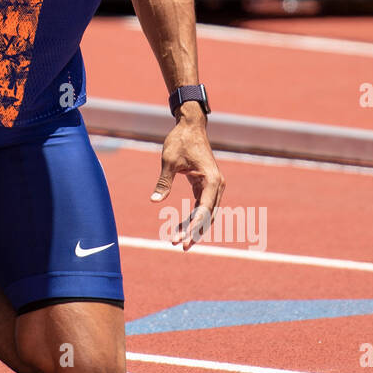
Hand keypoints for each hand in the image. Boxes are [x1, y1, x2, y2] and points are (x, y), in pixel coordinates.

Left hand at [150, 109, 224, 251]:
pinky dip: (192, 217)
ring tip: (177, 241)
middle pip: (208, 216)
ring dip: (193, 227)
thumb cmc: (180, 141)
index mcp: (212, 180)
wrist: (190, 126)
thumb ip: (164, 182)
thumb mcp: (169, 161)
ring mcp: (214, 186)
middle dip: (195, 232)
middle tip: (181, 247)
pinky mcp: (207, 185)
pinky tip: (180, 228)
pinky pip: (201, 206)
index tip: (183, 240)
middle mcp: (217, 185)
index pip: (203, 210)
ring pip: (205, 213)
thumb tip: (155, 200)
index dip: (193, 228)